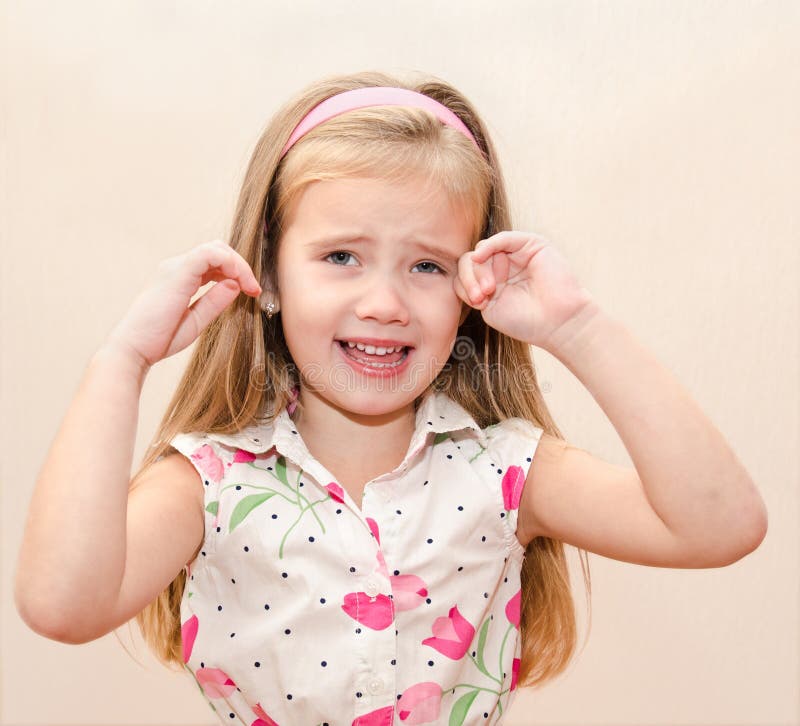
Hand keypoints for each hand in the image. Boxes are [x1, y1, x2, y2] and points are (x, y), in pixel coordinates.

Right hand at [104, 239, 261, 370]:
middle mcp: (177, 267)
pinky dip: (229, 263)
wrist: (134, 349)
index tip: (253, 292)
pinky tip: (238, 280)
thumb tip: (235, 284)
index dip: (237, 272)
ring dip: (238, 264)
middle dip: (241, 266)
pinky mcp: (178, 272)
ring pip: (216, 248)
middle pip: (218, 249)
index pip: (215, 261)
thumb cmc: (160, 339)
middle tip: (254, 289)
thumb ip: (215, 301)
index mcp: (181, 277)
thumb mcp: (197, 320)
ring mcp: (176, 267)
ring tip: (249, 286)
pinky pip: (209, 254)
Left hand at [454, 231, 594, 351]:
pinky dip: (489, 246)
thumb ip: (473, 289)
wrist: (558, 323)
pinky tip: (480, 257)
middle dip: (470, 278)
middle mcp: (504, 265)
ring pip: (484, 249)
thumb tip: (468, 264)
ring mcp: (517, 254)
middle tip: (482, 297)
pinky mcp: (531, 244)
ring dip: (480, 269)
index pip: (467, 274)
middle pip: (472, 261)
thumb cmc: (527, 321)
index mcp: (493, 281)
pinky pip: (503, 238)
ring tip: (489, 289)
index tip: (478, 304)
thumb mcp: (490, 308)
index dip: (465, 286)